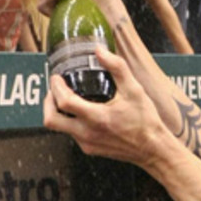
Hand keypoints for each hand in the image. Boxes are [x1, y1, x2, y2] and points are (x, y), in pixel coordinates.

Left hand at [44, 45, 166, 167]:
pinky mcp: (90, 149)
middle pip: (51, 120)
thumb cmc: (145, 122)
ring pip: (59, 128)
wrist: (152, 149)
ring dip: (57, 112)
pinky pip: (71, 134)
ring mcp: (87, 144)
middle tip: (54, 90)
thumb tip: (99, 51)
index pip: (63, 102)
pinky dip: (69, 121)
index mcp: (97, 118)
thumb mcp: (134, 90)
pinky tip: (80, 111)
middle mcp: (88, 133)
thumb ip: (117, 67)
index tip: (57, 77)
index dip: (55, 86)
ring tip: (66, 98)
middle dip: (48, 102)